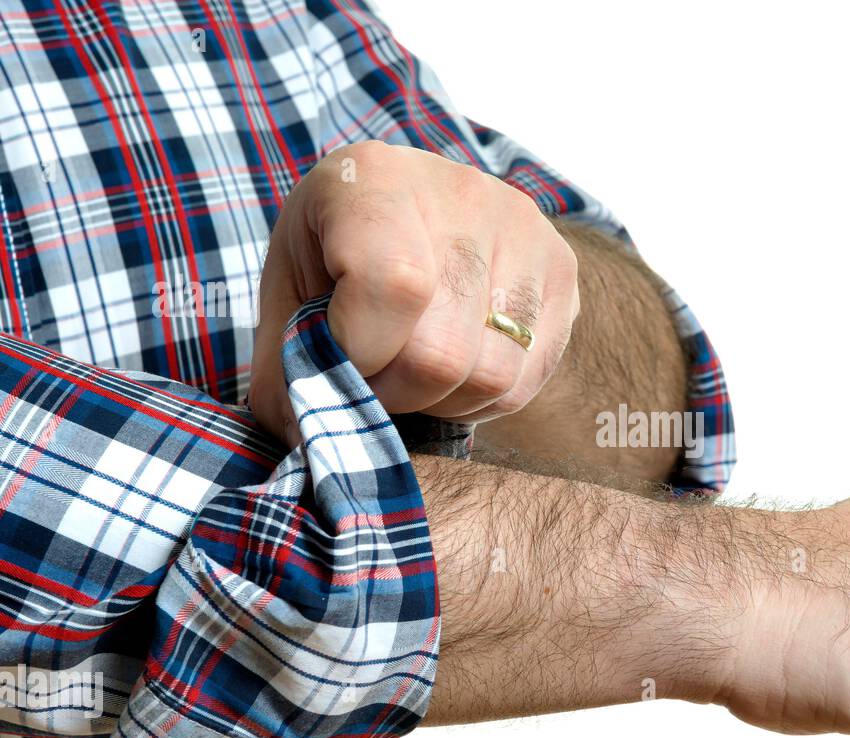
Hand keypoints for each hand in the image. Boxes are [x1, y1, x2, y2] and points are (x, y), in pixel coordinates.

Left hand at [250, 141, 578, 442]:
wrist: (406, 205)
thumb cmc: (335, 253)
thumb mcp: (288, 291)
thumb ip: (285, 365)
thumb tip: (302, 442)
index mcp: (377, 180)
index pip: (393, 286)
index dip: (360, 355)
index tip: (336, 365)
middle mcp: (463, 193)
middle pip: (443, 350)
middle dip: (394, 393)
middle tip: (369, 381)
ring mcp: (524, 231)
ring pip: (492, 375)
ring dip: (441, 402)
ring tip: (410, 375)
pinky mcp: (562, 271)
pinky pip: (526, 380)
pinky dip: (480, 399)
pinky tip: (452, 371)